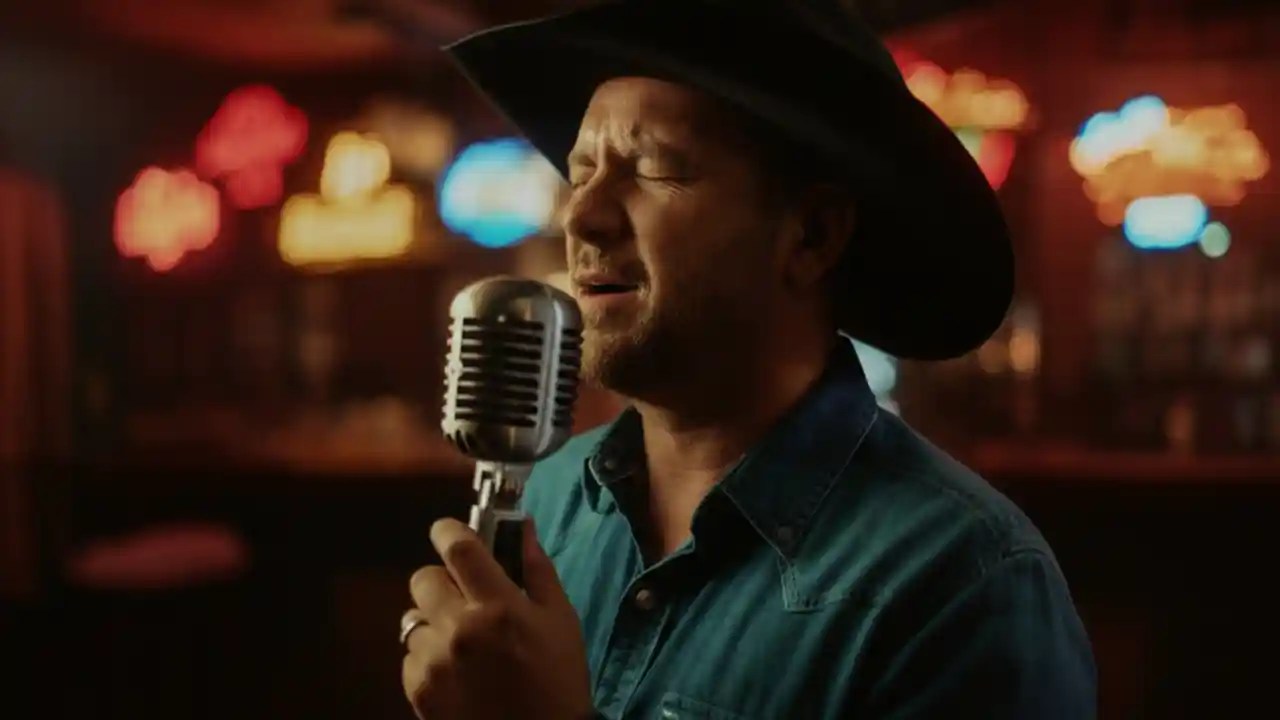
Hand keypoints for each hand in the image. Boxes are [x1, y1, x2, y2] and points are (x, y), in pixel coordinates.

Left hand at [401, 517, 594, 719]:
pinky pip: (410, 655)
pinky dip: (428, 658)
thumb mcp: (560, 619)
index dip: (448, 530)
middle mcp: (458, 628)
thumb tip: (522, 525)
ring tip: (463, 645)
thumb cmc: (558, 678)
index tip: (449, 532)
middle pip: (423, 578)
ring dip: (435, 623)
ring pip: (414, 618)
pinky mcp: (417, 689)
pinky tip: (456, 672)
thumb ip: (536, 569)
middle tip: (464, 600)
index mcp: (498, 605)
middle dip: (442, 582)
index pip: (458, 547)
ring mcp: (433, 660)